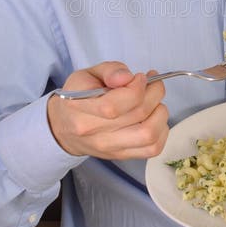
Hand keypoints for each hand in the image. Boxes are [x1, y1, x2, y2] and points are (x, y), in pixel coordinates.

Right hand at [47, 62, 168, 159]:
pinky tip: (155, 117)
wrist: (64, 126)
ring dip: (160, 113)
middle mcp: (94, 133)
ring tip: (155, 102)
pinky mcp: (120, 155)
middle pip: (137, 116)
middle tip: (153, 84)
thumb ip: (109, 70)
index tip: (140, 77)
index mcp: (80, 108)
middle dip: (154, 94)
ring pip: (148, 135)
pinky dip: (162, 131)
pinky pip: (152, 149)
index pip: (115, 105)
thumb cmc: (78, 95)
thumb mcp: (87, 74)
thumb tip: (128, 77)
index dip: (136, 88)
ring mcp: (108, 147)